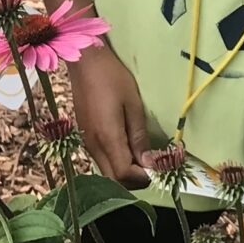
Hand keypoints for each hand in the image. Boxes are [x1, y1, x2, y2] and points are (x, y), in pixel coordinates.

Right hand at [67, 45, 153, 184]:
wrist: (84, 62)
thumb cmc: (112, 78)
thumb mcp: (133, 104)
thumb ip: (139, 136)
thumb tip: (149, 163)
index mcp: (107, 137)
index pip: (124, 174)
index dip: (143, 177)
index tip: (158, 168)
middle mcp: (93, 146)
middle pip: (113, 179)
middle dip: (134, 180)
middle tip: (152, 166)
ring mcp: (86, 142)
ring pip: (106, 172)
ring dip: (125, 172)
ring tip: (143, 157)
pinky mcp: (84, 137)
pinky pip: (101, 160)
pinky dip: (116, 162)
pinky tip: (128, 149)